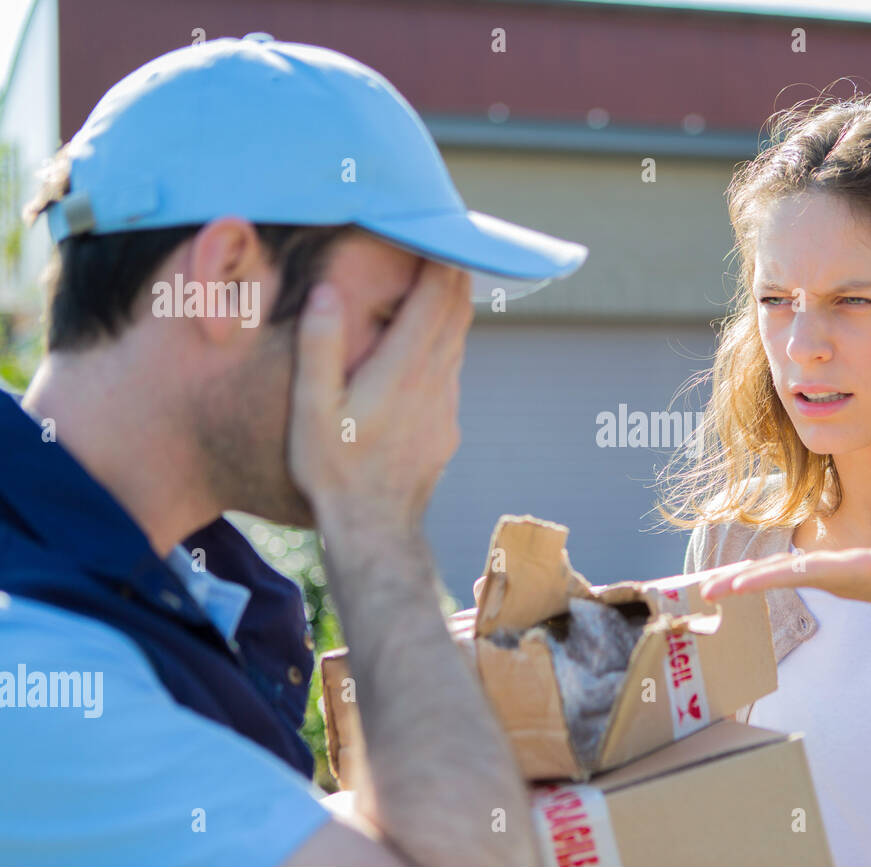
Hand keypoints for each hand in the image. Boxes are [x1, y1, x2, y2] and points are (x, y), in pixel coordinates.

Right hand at [288, 262, 471, 534]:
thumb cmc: (333, 470)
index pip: (435, 299)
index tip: (435, 232)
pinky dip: (444, 347)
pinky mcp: (447, 428)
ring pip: (458, 343)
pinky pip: (451, 374)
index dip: (439, 261)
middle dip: (451, 276)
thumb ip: (319, 347)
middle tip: (442, 244)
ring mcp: (446, 407)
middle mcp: (434, 383)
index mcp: (402, 370)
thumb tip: (324, 292)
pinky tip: (426, 347)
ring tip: (438, 284)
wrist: (375, 529)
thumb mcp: (311, 409)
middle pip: (456, 314)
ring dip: (451, 310)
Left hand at [698, 527, 870, 637]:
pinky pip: (782, 572)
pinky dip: (756, 573)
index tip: (735, 586)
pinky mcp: (826, 573)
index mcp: (849, 572)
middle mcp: (830, 576)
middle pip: (776, 578)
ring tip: (703, 585)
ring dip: (740, 580)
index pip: (801, 573)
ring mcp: (826, 576)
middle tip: (699, 592)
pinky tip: (734, 576)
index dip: (767, 578)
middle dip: (739, 584)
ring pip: (775, 576)